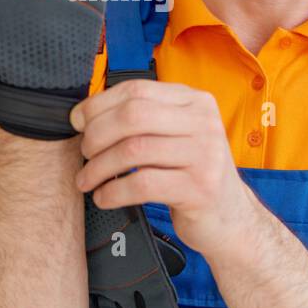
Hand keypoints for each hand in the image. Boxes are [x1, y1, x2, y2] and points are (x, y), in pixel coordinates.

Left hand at [71, 78, 258, 258]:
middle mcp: (204, 122)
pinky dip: (113, 191)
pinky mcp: (200, 188)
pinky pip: (142, 184)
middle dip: (97, 134)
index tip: (78, 122)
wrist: (230, 217)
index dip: (99, 104)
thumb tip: (85, 113)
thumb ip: (144, 119)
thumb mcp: (177, 136)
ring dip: (99, 167)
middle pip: (133, 116)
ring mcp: (205, 154)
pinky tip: (104, 197)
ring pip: (134, 150)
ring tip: (87, 180)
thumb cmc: (192, 174)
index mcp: (195, 101)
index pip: (136, 90)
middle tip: (84, 153)